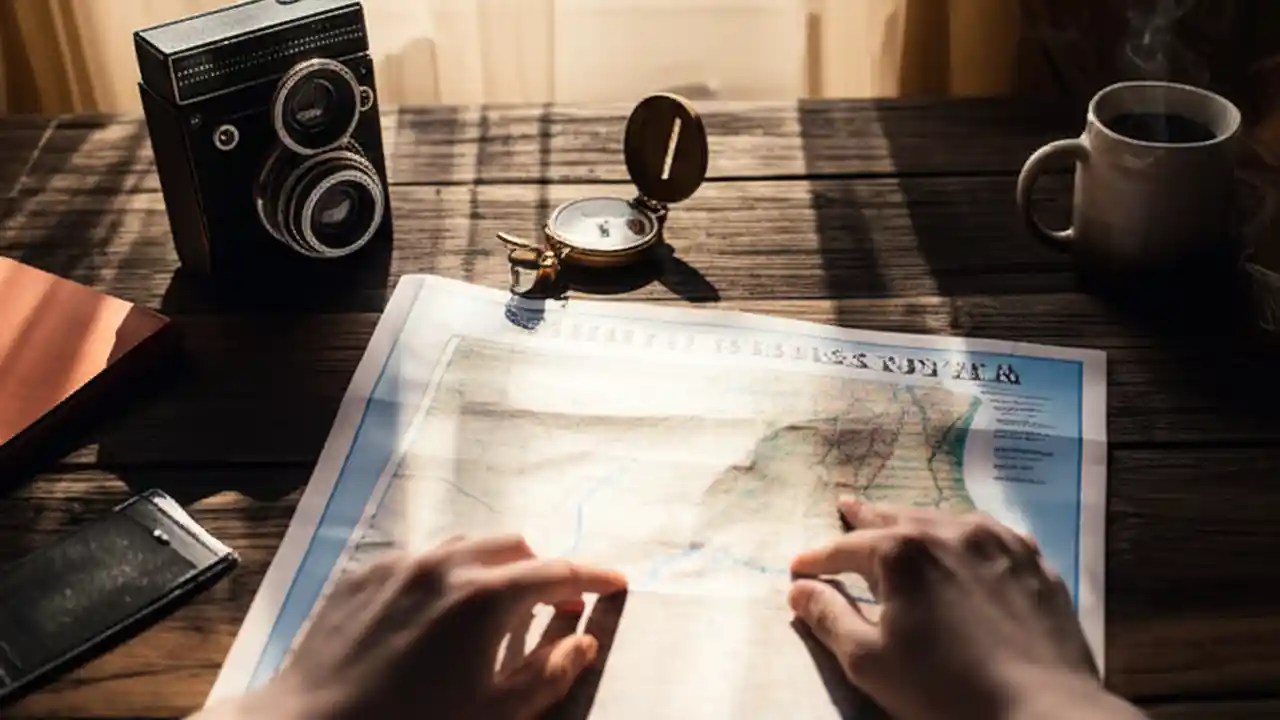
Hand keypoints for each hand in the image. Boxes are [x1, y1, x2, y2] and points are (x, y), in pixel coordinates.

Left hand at [199, 534, 626, 719]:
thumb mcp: (496, 714)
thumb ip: (549, 673)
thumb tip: (583, 641)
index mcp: (486, 597)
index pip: (559, 571)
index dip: (594, 576)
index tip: (617, 582)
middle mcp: (446, 564)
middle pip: (515, 546)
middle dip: (543, 568)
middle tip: (555, 604)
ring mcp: (401, 563)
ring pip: (467, 543)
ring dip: (496, 565)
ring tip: (499, 605)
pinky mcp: (364, 573)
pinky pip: (422, 557)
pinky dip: (449, 572)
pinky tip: (442, 610)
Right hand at [789, 498, 1142, 719]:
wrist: (1043, 710)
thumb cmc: (945, 689)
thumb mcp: (868, 660)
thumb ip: (829, 617)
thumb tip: (799, 588)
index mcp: (902, 551)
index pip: (845, 547)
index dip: (818, 558)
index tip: (799, 567)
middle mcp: (949, 530)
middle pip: (895, 517)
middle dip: (864, 516)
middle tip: (844, 505)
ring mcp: (998, 541)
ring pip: (944, 519)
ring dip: (916, 522)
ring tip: (900, 521)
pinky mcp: (1033, 561)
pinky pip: (989, 535)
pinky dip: (964, 536)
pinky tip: (965, 542)